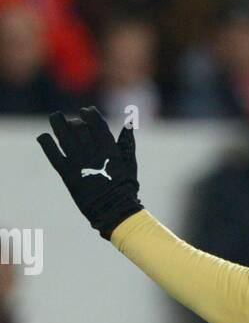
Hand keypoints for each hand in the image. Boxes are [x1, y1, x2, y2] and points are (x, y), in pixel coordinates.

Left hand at [37, 107, 142, 238]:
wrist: (113, 210)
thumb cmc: (124, 188)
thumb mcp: (129, 163)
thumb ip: (126, 142)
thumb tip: (129, 124)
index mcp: (108, 148)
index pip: (95, 122)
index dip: (89, 114)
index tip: (85, 112)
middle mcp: (92, 152)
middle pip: (77, 126)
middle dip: (73, 120)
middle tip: (70, 121)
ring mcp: (78, 162)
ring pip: (63, 135)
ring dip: (57, 123)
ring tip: (55, 119)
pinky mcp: (67, 173)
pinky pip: (53, 154)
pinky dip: (46, 143)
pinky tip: (44, 138)